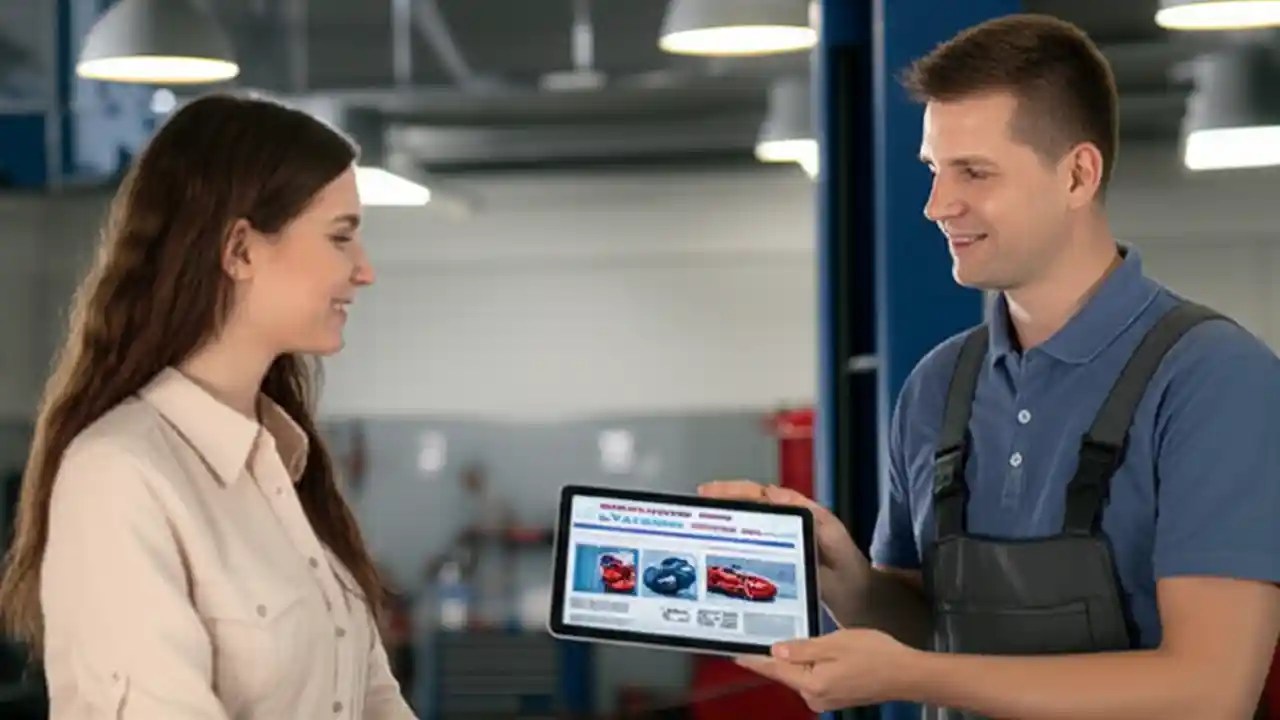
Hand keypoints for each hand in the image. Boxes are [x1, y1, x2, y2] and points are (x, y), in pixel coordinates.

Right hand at [698, 479, 862, 618]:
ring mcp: (781, 543)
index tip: (710, 492)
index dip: (733, 490)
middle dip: (722, 502)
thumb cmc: (849, 570)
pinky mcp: (778, 562)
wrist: (860, 601)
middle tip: (698, 504)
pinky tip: (719, 551)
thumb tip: (775, 495)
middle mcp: (787, 524)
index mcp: (799, 513)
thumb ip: (811, 516)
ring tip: (702, 523)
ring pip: (747, 526)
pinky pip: (751, 547)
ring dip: (726, 521)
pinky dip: (734, 544)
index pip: (760, 494)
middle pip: (748, 506)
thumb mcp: (832, 538)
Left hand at [736, 628, 918, 711]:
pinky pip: (814, 679)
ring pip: (801, 676)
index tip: (734, 654)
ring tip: (787, 639)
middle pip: (786, 673)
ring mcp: (826, 700)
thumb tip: (775, 652)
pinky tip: (812, 652)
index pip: (774, 670)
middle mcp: (814, 697)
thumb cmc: (873, 654)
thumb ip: (802, 649)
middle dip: (775, 656)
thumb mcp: (835, 643)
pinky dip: (810, 666)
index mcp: (811, 683)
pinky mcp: (837, 697)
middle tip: (760, 634)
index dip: (753, 660)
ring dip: (795, 660)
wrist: (907, 674)